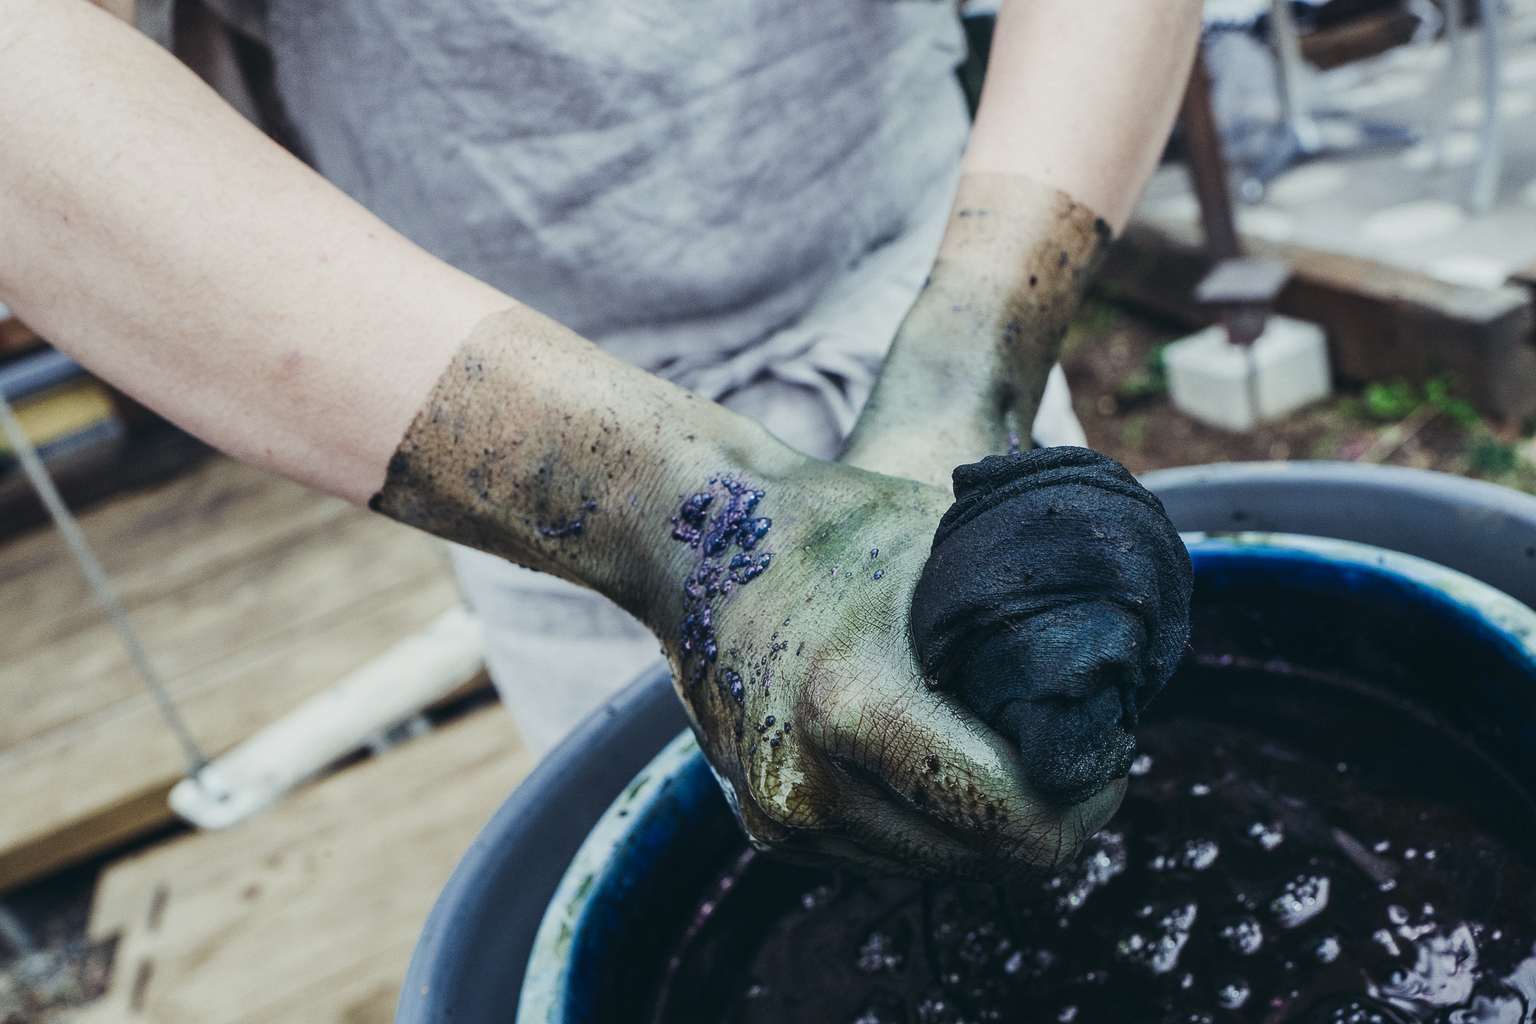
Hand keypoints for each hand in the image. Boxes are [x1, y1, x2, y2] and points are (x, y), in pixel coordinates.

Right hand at [656, 458, 1127, 880]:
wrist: (699, 541)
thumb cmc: (839, 526)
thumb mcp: (954, 544)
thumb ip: (1039, 612)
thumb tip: (1122, 682)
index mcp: (855, 707)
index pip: (1016, 819)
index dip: (1089, 795)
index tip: (1108, 749)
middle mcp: (808, 781)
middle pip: (984, 859)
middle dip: (1047, 814)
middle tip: (1073, 756)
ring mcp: (782, 814)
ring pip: (939, 867)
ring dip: (985, 824)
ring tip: (1003, 750)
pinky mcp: (768, 827)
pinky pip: (888, 857)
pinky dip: (931, 823)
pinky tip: (941, 760)